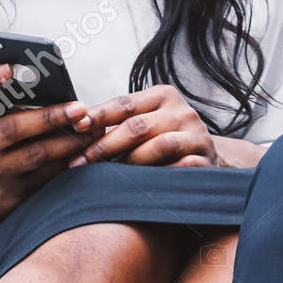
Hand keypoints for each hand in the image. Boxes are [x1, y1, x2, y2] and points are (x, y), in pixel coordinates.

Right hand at [0, 64, 102, 220]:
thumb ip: (11, 97)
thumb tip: (55, 78)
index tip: (9, 67)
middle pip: (14, 128)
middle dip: (50, 117)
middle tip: (80, 108)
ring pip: (37, 153)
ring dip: (69, 141)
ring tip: (94, 128)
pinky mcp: (18, 189)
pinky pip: (49, 173)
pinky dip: (71, 158)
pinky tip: (90, 147)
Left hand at [70, 85, 219, 167]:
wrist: (207, 159)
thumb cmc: (164, 140)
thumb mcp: (146, 123)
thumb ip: (119, 123)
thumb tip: (76, 127)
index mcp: (163, 95)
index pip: (125, 103)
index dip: (99, 115)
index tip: (75, 127)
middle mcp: (182, 111)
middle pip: (138, 126)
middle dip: (105, 145)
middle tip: (79, 162)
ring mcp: (197, 135)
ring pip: (160, 146)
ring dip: (130, 162)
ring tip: (108, 176)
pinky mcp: (206, 160)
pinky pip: (181, 168)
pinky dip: (160, 176)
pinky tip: (141, 187)